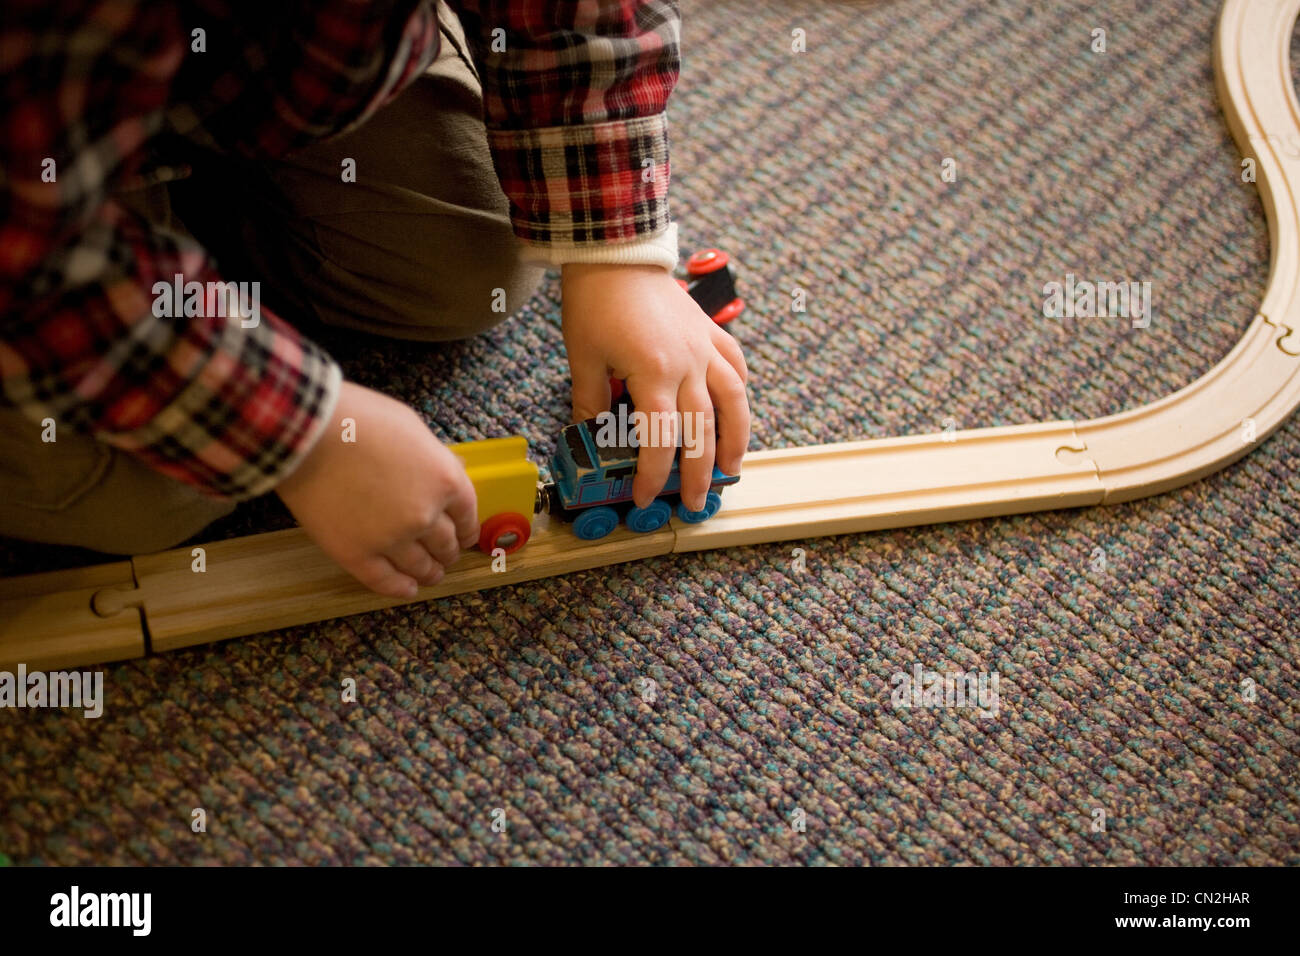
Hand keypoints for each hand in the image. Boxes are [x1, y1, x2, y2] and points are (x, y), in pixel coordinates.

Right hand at [275, 381, 478, 597]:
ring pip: (421, 567)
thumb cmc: (356, 419)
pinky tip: (408, 590)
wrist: (306, 433)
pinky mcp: (356, 555)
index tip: (465, 536)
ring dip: (430, 573)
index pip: (467, 515)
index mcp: (444, 480)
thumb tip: (450, 472)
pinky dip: (400, 589)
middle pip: (446, 544)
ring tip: (431, 575)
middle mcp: (425, 515)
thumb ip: (434, 457)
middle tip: (447, 555)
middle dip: (449, 551)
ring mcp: (392, 539)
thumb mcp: (411, 426)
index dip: (467, 529)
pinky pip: (385, 581)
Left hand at [561, 262, 749, 510]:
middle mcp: (688, 363)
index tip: (646, 497)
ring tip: (734, 468)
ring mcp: (704, 346)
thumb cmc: (594, 301)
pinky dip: (739, 390)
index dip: (655, 473)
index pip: (660, 437)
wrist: (614, 251)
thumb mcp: (583, 357)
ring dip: (737, 438)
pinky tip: (738, 410)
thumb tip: (589, 436)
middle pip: (703, 429)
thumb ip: (590, 402)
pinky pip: (735, 365)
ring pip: (734, 400)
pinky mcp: (709, 330)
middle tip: (696, 503)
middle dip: (701, 472)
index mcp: (653, 372)